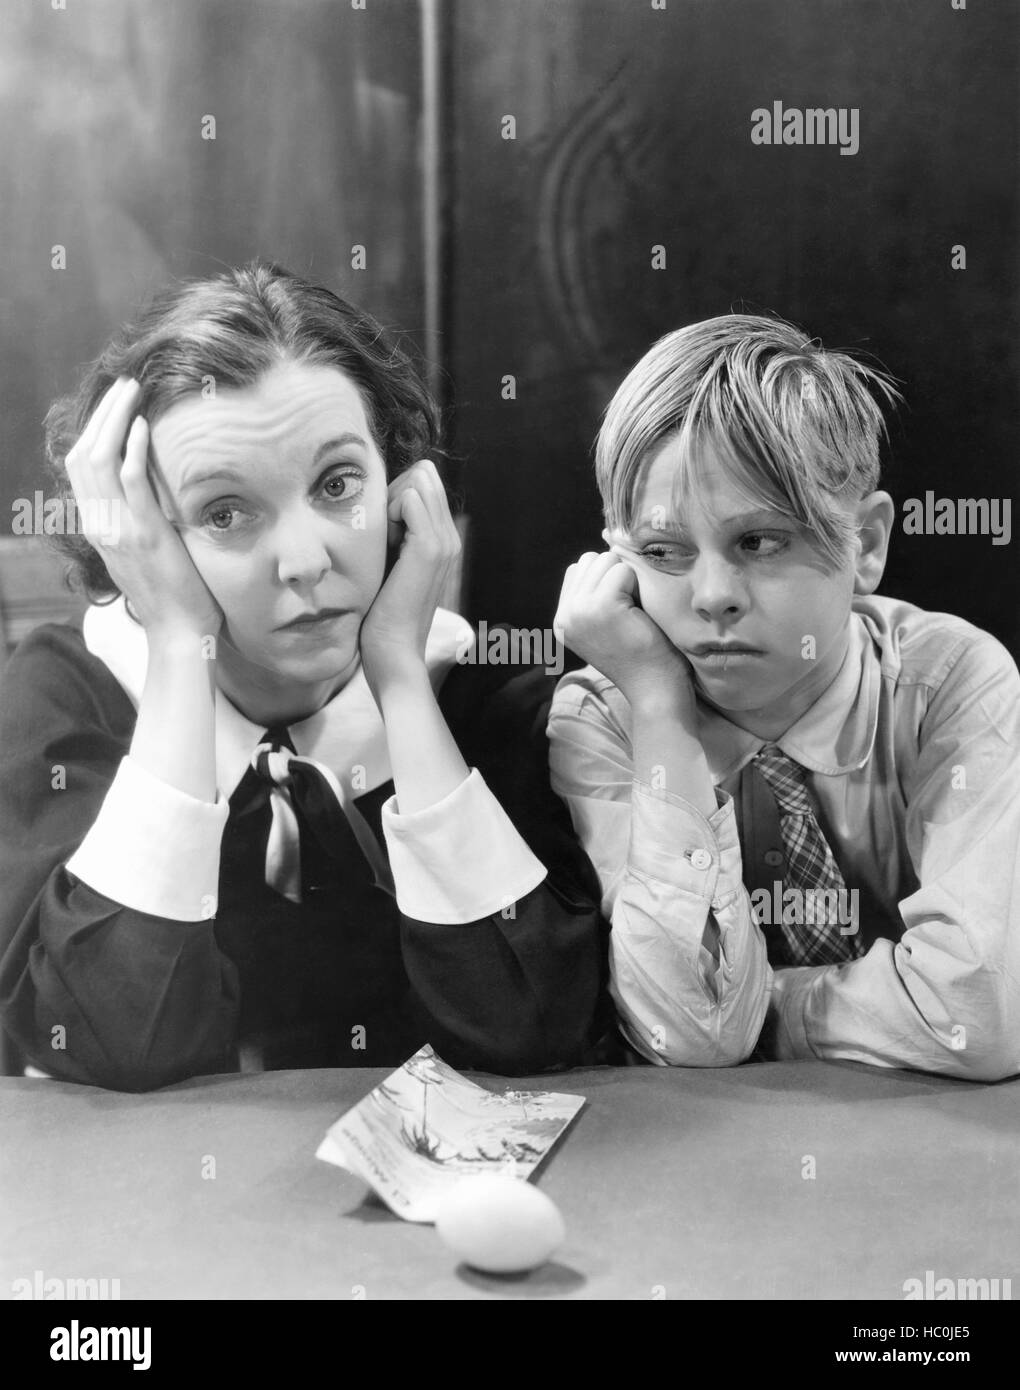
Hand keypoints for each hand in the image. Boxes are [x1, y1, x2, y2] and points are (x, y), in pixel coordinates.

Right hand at [64, 377, 222, 642]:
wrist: (180, 633)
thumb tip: (152, 493)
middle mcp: (99, 524)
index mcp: (97, 527)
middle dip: (101, 414)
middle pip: (82, 454)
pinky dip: (132, 449)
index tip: (115, 404)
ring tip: (132, 393)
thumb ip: (138, 521)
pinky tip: (143, 426)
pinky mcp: (144, 533)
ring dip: (114, 419)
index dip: (92, 429)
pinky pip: (129, 482)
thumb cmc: (173, 595)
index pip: (79, 467)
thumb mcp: (145, 552)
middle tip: (124, 386)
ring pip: (98, 460)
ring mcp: (118, 528)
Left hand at [359, 459, 460, 699]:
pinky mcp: (430, 547)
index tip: (382, 532)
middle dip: (394, 492)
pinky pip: (410, 496)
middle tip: (381, 533)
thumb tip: (373, 506)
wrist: (393, 652)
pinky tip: (383, 542)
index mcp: (442, 541)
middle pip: (424, 475)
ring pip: (419, 479)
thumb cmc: (382, 616)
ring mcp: (444, 541)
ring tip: (383, 539)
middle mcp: (450, 537)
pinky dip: (389, 509)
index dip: (395, 496)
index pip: (424, 483)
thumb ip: (391, 537)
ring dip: (391, 500)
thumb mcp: (388, 567)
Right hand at [554, 549, 694, 715]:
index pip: (578, 569)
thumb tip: (609, 541)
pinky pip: (623, 570)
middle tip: (630, 611)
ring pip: (605, 560)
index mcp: (562, 620)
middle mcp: (564, 616)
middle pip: (590, 559)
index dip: (606, 578)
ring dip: (627, 579)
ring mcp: (578, 611)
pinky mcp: (600, 607)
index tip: (621, 610)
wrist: (655, 690)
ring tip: (634, 612)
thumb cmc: (643, 655)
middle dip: (616, 575)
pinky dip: (638, 586)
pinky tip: (639, 614)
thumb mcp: (608, 623)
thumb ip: (596, 592)